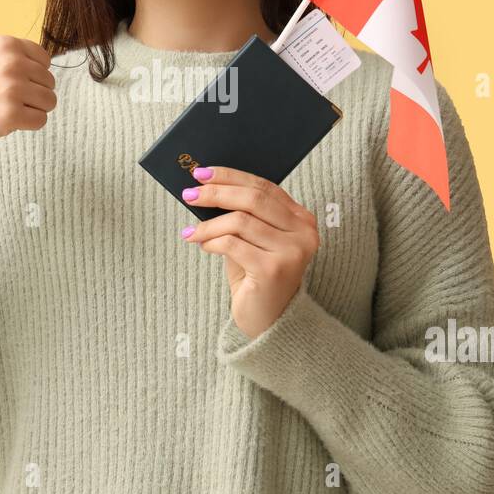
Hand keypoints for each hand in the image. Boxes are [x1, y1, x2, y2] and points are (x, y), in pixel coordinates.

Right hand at [0, 0, 57, 161]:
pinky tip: (2, 121)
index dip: (27, 72)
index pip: (44, 60)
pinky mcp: (12, 115)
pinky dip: (26, 125)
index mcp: (6, 42)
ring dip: (30, 109)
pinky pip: (42, 120)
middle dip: (30, 92)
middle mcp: (10, 63)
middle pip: (49, 80)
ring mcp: (12, 89)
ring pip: (49, 101)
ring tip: (2, 106)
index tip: (0, 77)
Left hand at [179, 165, 319, 338]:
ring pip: (240, 221)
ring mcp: (292, 252)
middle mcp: (303, 233)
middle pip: (253, 199)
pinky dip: (212, 242)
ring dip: (208, 224)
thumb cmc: (256, 277)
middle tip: (190, 194)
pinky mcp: (274, 270)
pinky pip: (233, 244)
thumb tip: (206, 187)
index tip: (202, 172)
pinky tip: (203, 246)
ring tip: (192, 232)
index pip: (264, 187)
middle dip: (216, 192)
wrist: (269, 322)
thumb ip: (241, 215)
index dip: (231, 176)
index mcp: (301, 219)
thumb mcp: (252, 240)